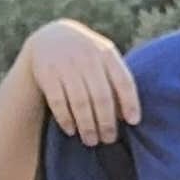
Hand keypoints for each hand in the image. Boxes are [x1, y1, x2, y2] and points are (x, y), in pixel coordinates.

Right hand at [19, 18, 140, 146]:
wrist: (51, 38)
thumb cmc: (87, 57)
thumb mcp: (103, 60)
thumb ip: (116, 82)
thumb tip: (128, 117)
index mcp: (106, 53)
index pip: (123, 81)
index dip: (130, 103)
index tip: (133, 122)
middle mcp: (87, 57)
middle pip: (101, 96)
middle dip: (106, 122)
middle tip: (109, 139)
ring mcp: (65, 64)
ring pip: (79, 102)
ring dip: (87, 125)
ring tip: (91, 141)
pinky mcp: (47, 73)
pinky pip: (58, 101)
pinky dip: (65, 119)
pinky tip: (71, 131)